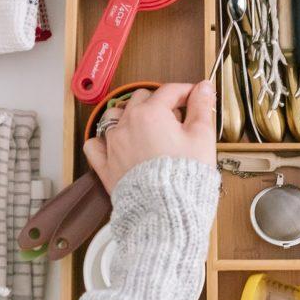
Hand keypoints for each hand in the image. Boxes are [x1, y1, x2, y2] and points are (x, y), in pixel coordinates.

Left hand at [83, 81, 216, 192]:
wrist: (165, 212)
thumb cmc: (184, 176)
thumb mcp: (202, 137)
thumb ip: (202, 108)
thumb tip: (203, 87)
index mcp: (151, 113)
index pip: (170, 91)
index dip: (187, 91)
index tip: (196, 97)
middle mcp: (127, 124)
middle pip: (142, 98)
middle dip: (159, 102)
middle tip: (178, 118)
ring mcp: (113, 145)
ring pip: (115, 116)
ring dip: (130, 115)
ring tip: (146, 127)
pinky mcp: (105, 166)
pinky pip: (95, 145)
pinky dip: (104, 140)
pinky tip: (116, 143)